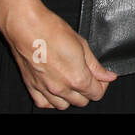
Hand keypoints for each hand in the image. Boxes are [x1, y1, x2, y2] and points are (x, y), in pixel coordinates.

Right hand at [0, 0, 115, 109]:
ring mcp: (45, 89)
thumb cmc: (52, 31)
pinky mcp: (31, 87)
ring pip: (63, 106)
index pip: (97, 94)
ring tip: (71, 82)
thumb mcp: (82, 45)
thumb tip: (108, 76)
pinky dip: (51, 100)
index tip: (101, 77)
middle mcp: (61, 88)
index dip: (102, 85)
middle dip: (88, 91)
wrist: (27, 28)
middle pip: (82, 102)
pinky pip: (44, 104)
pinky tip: (55, 89)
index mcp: (77, 78)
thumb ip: (96, 65)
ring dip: (70, 97)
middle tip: (88, 77)